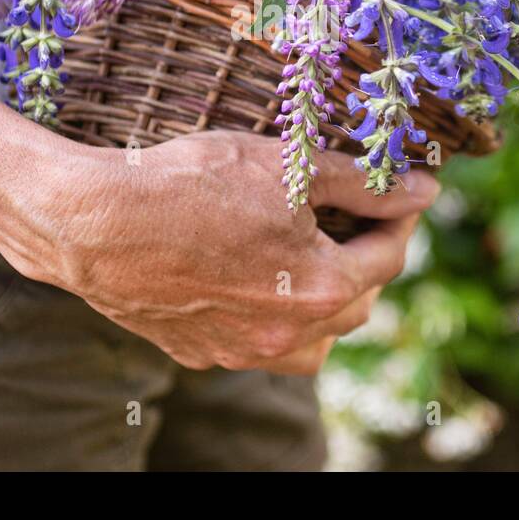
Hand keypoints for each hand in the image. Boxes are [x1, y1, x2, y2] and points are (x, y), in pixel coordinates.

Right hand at [0, 130, 436, 375]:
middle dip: (366, 259)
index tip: (397, 190)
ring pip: (314, 341)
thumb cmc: (191, 185)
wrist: (95, 224)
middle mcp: (289, 333)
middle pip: (358, 303)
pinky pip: (258, 344)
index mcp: (321, 288)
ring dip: (326, 303)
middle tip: (353, 216)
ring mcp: (242, 350)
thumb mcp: (286, 167)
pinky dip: (272, 316)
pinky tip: (252, 278)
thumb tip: (423, 190)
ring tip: (310, 258)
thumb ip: (363, 184)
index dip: (400, 215)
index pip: (390, 254)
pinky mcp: (202, 352)